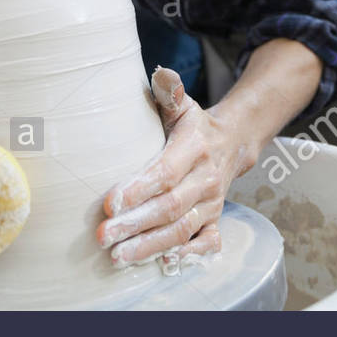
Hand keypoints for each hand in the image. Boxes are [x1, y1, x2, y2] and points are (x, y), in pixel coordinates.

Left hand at [97, 66, 245, 269]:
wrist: (233, 142)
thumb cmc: (195, 125)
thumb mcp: (183, 105)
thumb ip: (170, 91)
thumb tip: (161, 73)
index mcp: (195, 147)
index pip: (166, 172)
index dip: (139, 188)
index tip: (110, 202)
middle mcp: (206, 178)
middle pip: (170, 206)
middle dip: (136, 224)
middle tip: (103, 236)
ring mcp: (212, 202)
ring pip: (182, 229)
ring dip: (150, 245)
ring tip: (118, 256)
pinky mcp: (215, 219)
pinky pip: (207, 242)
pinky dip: (187, 255)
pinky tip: (162, 263)